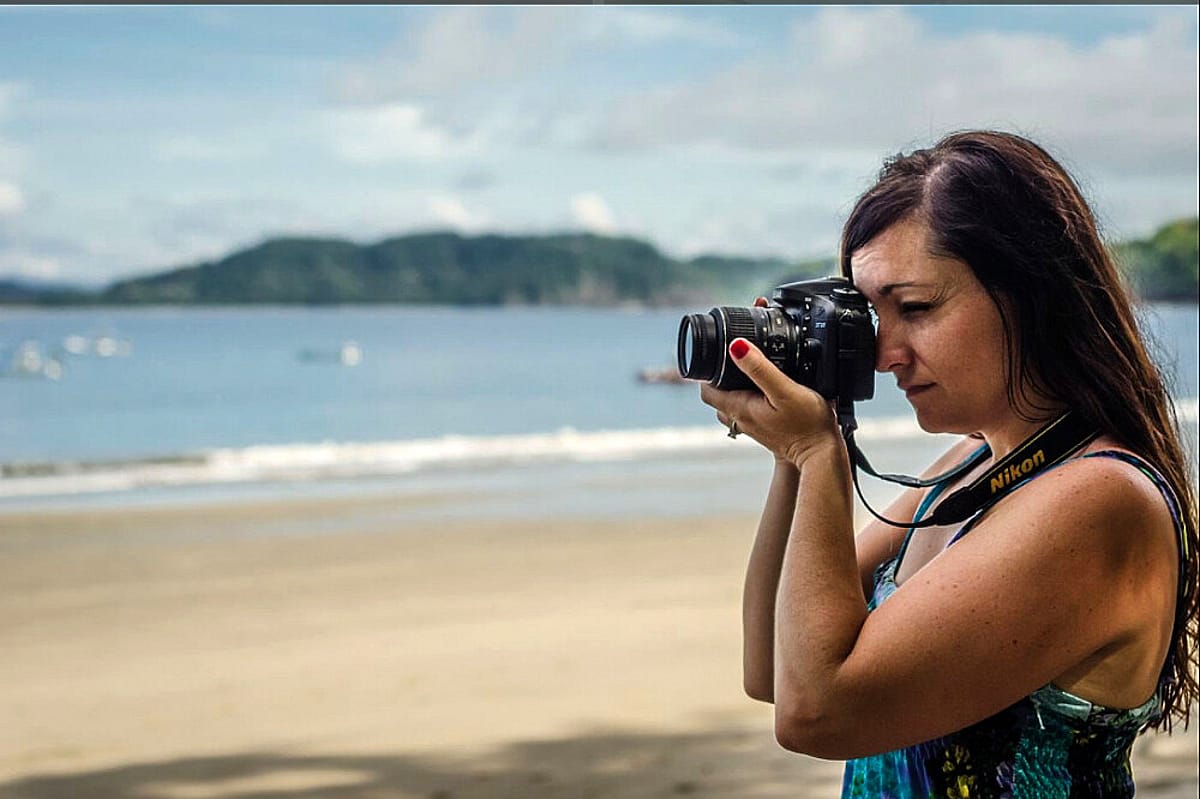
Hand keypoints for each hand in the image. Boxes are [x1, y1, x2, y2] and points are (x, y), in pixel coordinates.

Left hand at [699, 332, 841, 467]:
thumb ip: (760, 368)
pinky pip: (747, 412)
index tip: (718, 357)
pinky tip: (765, 393)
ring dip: (733, 390)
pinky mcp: (765, 430)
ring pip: (731, 406)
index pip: (707, 391)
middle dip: (719, 379)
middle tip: (731, 362)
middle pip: (716, 398)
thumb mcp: (783, 389)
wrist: (822, 453)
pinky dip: (749, 400)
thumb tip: (736, 346)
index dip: (707, 373)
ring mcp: (753, 427)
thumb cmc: (807, 424)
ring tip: (746, 375)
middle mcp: (742, 420)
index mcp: (739, 408)